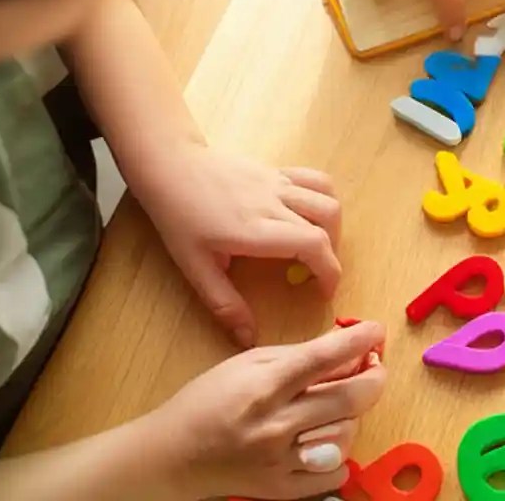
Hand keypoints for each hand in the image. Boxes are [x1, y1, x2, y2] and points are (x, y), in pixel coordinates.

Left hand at [130, 142, 341, 347]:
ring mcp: (279, 183)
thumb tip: (247, 339)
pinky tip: (311, 214)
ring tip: (319, 244)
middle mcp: (276, 204)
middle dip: (331, 255)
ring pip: (328, 200)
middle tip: (315, 274)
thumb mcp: (194, 266)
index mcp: (257, 230)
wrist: (171, 166)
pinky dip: (325, 198)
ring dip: (333, 227)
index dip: (330, 271)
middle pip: (327, 225)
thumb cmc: (179, 217)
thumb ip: (224, 303)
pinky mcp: (278, 171)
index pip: (314, 246)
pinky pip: (316, 180)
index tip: (324, 292)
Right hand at [149, 321, 385, 499]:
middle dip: (374, 377)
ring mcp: (281, 462)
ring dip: (352, 416)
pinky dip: (340, 455)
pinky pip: (336, 473)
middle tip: (374, 367)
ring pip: (348, 435)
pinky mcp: (283, 489)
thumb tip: (347, 345)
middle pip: (350, 399)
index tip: (376, 330)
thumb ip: (300, 355)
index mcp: (265, 386)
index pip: (325, 358)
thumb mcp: (249, 364)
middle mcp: (276, 425)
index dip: (360, 340)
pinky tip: (325, 439)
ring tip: (336, 406)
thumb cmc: (209, 401)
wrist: (173, 456)